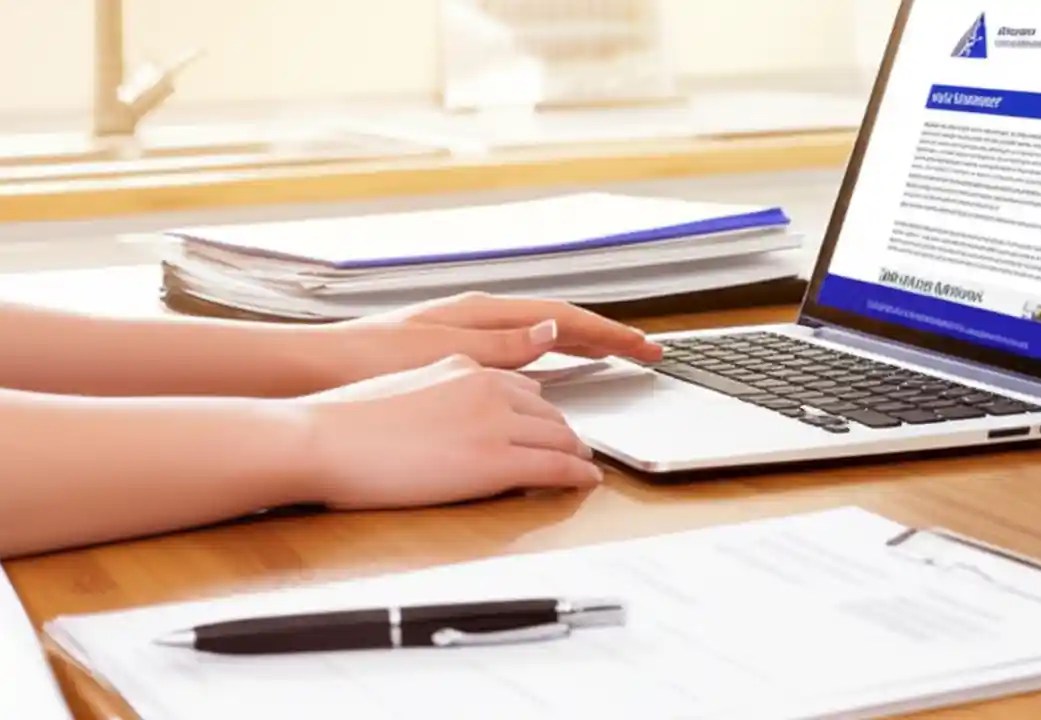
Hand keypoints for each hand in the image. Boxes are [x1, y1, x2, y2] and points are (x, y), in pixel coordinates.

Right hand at [299, 355, 602, 509]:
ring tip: (583, 467)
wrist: (325, 438)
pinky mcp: (497, 460)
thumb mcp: (407, 388)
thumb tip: (455, 415)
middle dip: (565, 434)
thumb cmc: (347, 422)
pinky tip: (586, 482)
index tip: (549, 426)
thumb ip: (443, 392)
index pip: (522, 388)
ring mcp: (495, 422)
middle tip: (575, 451)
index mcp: (463, 365)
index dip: (542, 413)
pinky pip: (554, 468)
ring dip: (576, 454)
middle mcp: (487, 386)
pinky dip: (578, 475)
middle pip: (548, 412)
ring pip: (559, 437)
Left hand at [318, 292, 663, 385]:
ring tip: (614, 356)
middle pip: (559, 321)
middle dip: (606, 337)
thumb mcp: (441, 352)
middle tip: (648, 353)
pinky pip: (518, 350)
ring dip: (581, 344)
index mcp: (481, 312)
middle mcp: (479, 316)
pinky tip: (551, 373)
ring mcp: (468, 332)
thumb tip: (554, 330)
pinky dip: (547, 358)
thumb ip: (500, 345)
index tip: (646, 349)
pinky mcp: (454, 351)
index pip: (564, 318)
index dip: (610, 334)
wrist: (314, 369)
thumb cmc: (370, 361)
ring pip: (540, 333)